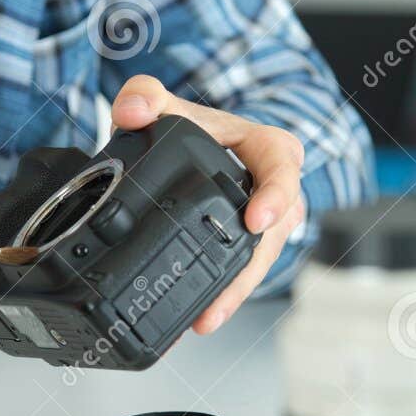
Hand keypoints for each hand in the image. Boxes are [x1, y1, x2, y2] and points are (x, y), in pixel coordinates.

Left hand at [111, 77, 305, 333]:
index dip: (276, 194)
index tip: (256, 219)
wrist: (196, 148)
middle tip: (225, 293)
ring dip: (235, 292)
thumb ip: (145, 96)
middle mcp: (273, 190)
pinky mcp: (248, 248)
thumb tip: (132, 110)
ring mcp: (265, 224)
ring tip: (207, 317)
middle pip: (276, 230)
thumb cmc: (193, 127)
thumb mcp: (166, 104)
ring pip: (260, 260)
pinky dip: (221, 296)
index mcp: (265, 148)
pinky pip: (242, 273)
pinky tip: (198, 319)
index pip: (282, 166)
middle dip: (251, 266)